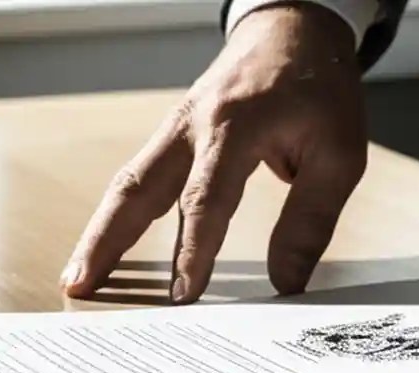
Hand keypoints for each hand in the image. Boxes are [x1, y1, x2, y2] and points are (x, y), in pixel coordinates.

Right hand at [60, 4, 366, 302]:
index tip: (184, 294)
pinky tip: (106, 247)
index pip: (206, 199)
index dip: (194, 249)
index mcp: (236, 126)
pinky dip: (119, 215)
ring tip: (79, 278)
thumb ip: (310, 220)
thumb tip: (286, 282)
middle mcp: (194, 125)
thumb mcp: (338, 155)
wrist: (296, 31)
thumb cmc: (320, 90)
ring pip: (128, 184)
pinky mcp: (173, 135)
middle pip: (138, 189)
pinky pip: (139, 178)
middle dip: (108, 243)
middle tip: (83, 288)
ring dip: (101, 234)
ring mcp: (176, 128)